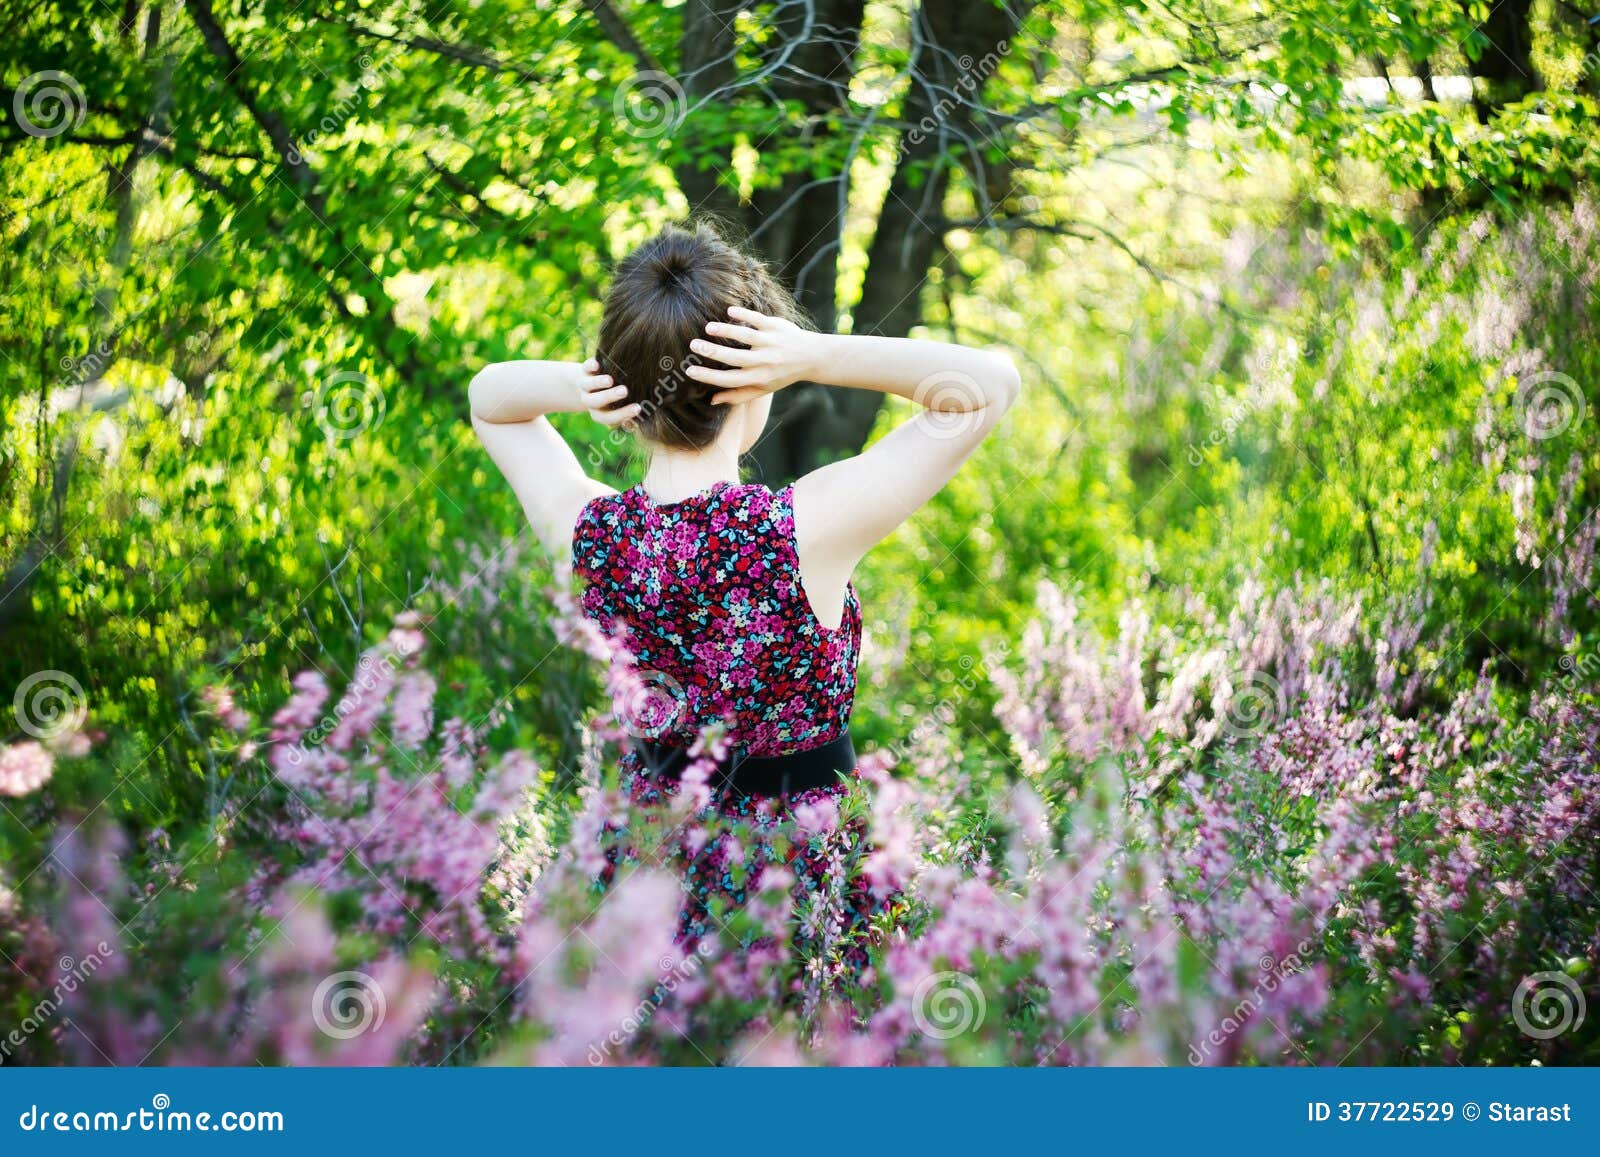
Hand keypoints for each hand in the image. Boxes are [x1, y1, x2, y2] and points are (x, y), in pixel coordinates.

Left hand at [576, 358, 640, 428]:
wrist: (587, 382)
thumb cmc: (610, 398)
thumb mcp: (616, 407)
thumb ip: (626, 413)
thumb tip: (640, 415)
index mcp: (599, 412)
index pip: (608, 417)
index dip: (622, 414)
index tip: (638, 408)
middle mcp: (590, 400)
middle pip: (596, 402)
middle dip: (609, 396)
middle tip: (624, 391)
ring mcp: (585, 385)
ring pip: (588, 385)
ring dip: (599, 383)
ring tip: (610, 380)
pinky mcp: (584, 370)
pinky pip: (584, 368)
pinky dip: (590, 366)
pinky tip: (596, 365)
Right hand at [685, 306, 819, 404]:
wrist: (811, 357)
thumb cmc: (781, 375)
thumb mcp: (762, 389)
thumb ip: (738, 395)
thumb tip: (712, 400)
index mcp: (759, 378)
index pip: (729, 379)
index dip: (709, 376)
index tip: (690, 371)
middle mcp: (765, 361)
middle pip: (735, 357)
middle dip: (713, 352)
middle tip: (693, 345)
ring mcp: (771, 343)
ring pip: (747, 336)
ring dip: (727, 331)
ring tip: (708, 327)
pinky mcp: (777, 326)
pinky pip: (759, 320)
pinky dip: (745, 315)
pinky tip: (729, 311)